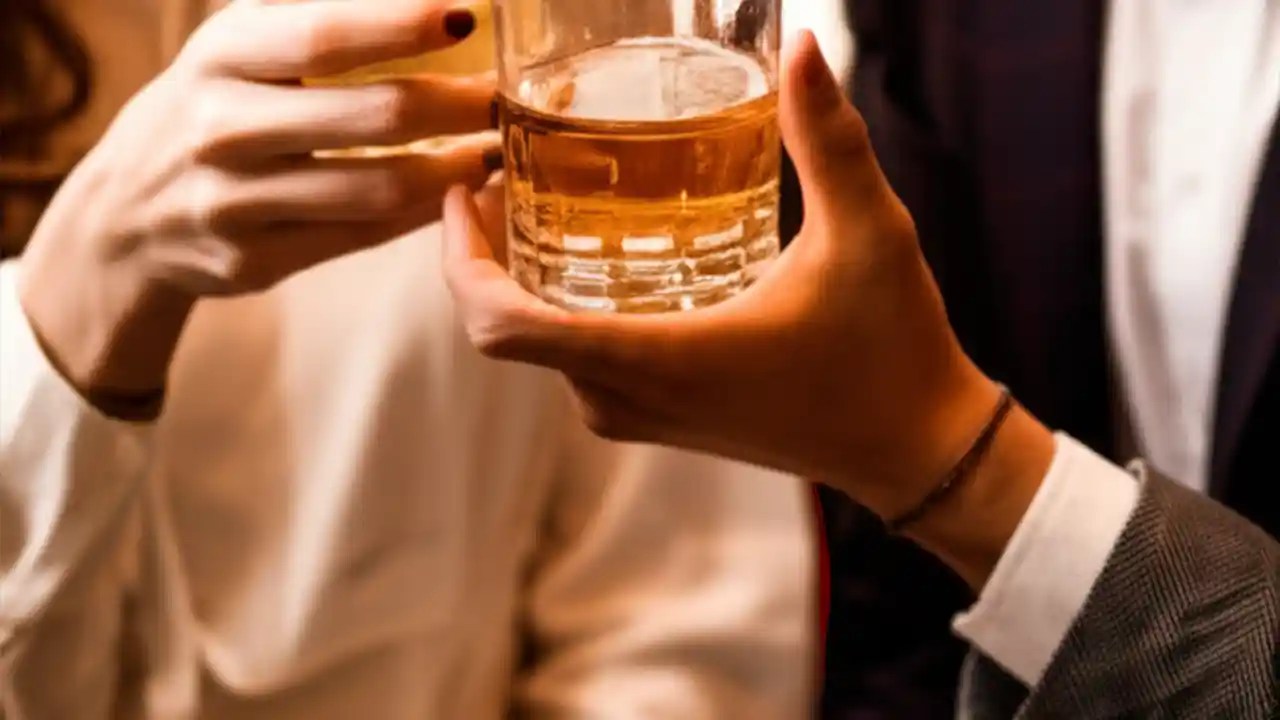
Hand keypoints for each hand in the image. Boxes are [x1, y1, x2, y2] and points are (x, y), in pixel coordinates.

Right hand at [19, 0, 497, 413]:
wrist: (126, 216)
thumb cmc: (213, 107)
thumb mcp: (239, 44)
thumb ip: (314, 16)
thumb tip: (424, 0)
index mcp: (221, 56)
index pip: (322, 35)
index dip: (400, 24)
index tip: (466, 16)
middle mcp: (222, 128)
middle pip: (372, 117)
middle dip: (458, 105)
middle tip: (506, 97)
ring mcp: (235, 204)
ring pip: (378, 188)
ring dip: (455, 168)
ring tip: (494, 148)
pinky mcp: (256, 262)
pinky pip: (363, 236)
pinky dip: (421, 214)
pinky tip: (456, 194)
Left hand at [443, 32, 1053, 584]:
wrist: (911, 448)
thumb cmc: (891, 351)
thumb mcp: (865, 233)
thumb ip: (828, 139)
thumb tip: (800, 46)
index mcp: (659, 360)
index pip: (502, 326)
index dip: (461, 257)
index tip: (465, 187)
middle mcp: (628, 399)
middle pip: (503, 329)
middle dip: (483, 251)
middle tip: (499, 167)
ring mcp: (636, 417)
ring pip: (534, 347)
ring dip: (516, 276)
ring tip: (532, 193)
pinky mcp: (653, 419)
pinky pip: (569, 362)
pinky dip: (553, 305)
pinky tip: (586, 248)